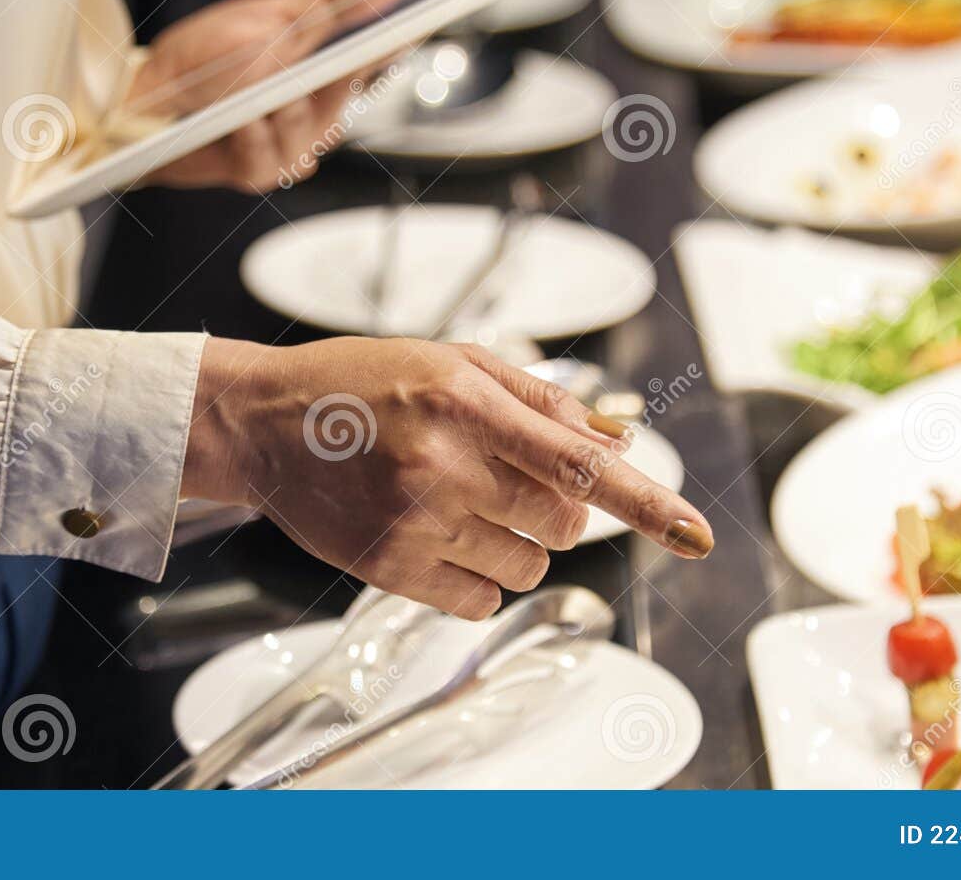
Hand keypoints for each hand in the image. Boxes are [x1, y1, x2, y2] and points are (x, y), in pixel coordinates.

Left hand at [125, 0, 411, 192]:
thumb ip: (337, 2)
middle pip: (345, 90)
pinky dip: (249, 131)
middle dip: (326, 66)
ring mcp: (291, 145)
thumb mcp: (278, 17)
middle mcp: (319, 113)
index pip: (380, 52)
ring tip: (249, 88)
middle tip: (307, 43)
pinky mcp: (258, 171)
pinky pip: (266, 152)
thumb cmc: (207, 57)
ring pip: (305, 124)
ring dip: (275, 101)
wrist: (140, 97)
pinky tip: (236, 117)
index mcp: (329, 70)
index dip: (399, 36)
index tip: (419, 16)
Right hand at [180, 337, 714, 618]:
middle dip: (556, 506)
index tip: (697, 534)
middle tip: (503, 476)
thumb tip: (620, 438)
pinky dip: (479, 576)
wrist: (264, 421)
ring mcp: (415, 521)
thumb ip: (542, 399)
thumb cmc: (363, 381)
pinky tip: (438, 534)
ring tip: (460, 500)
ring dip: (517, 541)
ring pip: (528, 564)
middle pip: (564, 521)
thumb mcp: (455, 361)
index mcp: (468, 402)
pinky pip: (479, 600)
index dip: (647, 502)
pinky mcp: (388, 568)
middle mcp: (444, 465)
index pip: (580, 462)